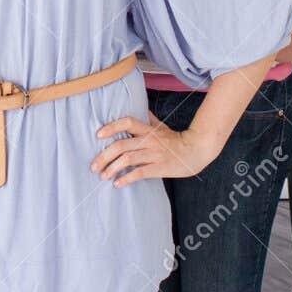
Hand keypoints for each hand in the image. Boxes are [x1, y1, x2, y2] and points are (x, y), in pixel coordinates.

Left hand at [91, 114, 220, 186]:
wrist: (197, 151)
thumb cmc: (176, 139)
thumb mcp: (161, 126)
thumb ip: (148, 119)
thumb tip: (138, 107)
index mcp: (148, 129)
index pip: (127, 122)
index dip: (112, 127)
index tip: (98, 135)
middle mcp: (149, 140)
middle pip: (121, 145)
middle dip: (104, 156)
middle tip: (94, 166)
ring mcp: (154, 154)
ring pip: (128, 159)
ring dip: (112, 169)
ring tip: (103, 176)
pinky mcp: (160, 167)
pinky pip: (140, 173)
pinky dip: (126, 179)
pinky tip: (118, 183)